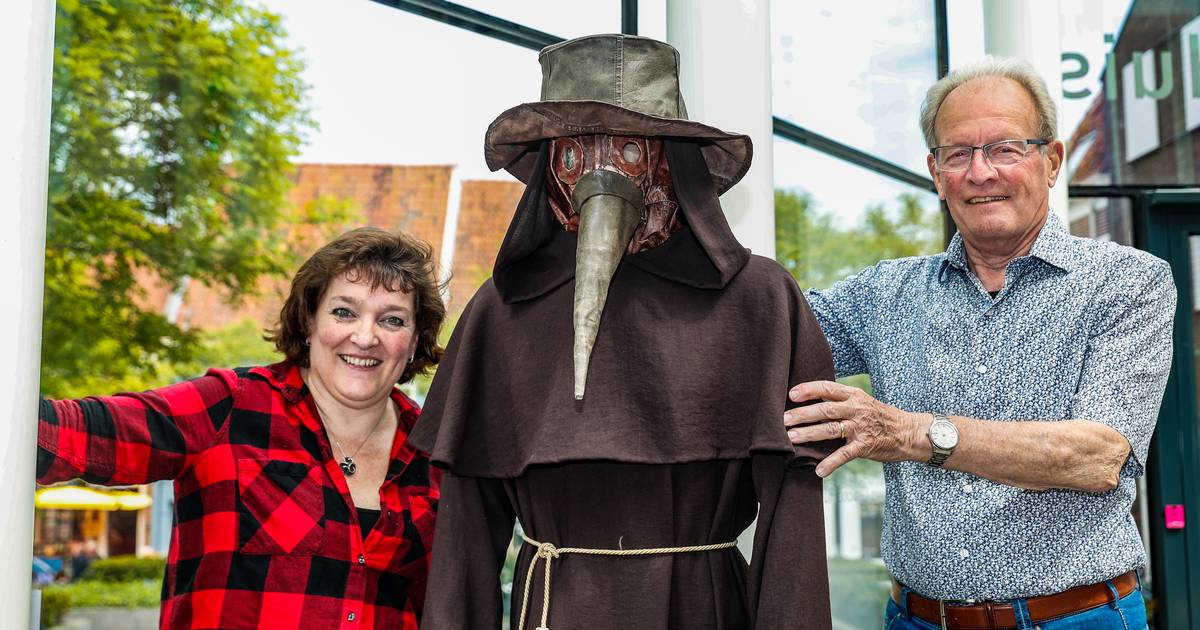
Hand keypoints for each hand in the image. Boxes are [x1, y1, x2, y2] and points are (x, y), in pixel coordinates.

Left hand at [784, 380, 926, 476]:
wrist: (909, 432)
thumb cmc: (881, 416)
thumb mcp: (863, 401)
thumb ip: (841, 400)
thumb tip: (813, 399)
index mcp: (854, 395)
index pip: (828, 388)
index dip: (809, 390)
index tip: (791, 393)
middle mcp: (857, 409)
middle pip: (825, 410)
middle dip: (802, 414)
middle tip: (783, 419)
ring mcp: (861, 428)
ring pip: (830, 430)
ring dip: (809, 434)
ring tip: (792, 438)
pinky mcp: (866, 446)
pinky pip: (845, 455)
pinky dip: (830, 463)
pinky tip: (819, 471)